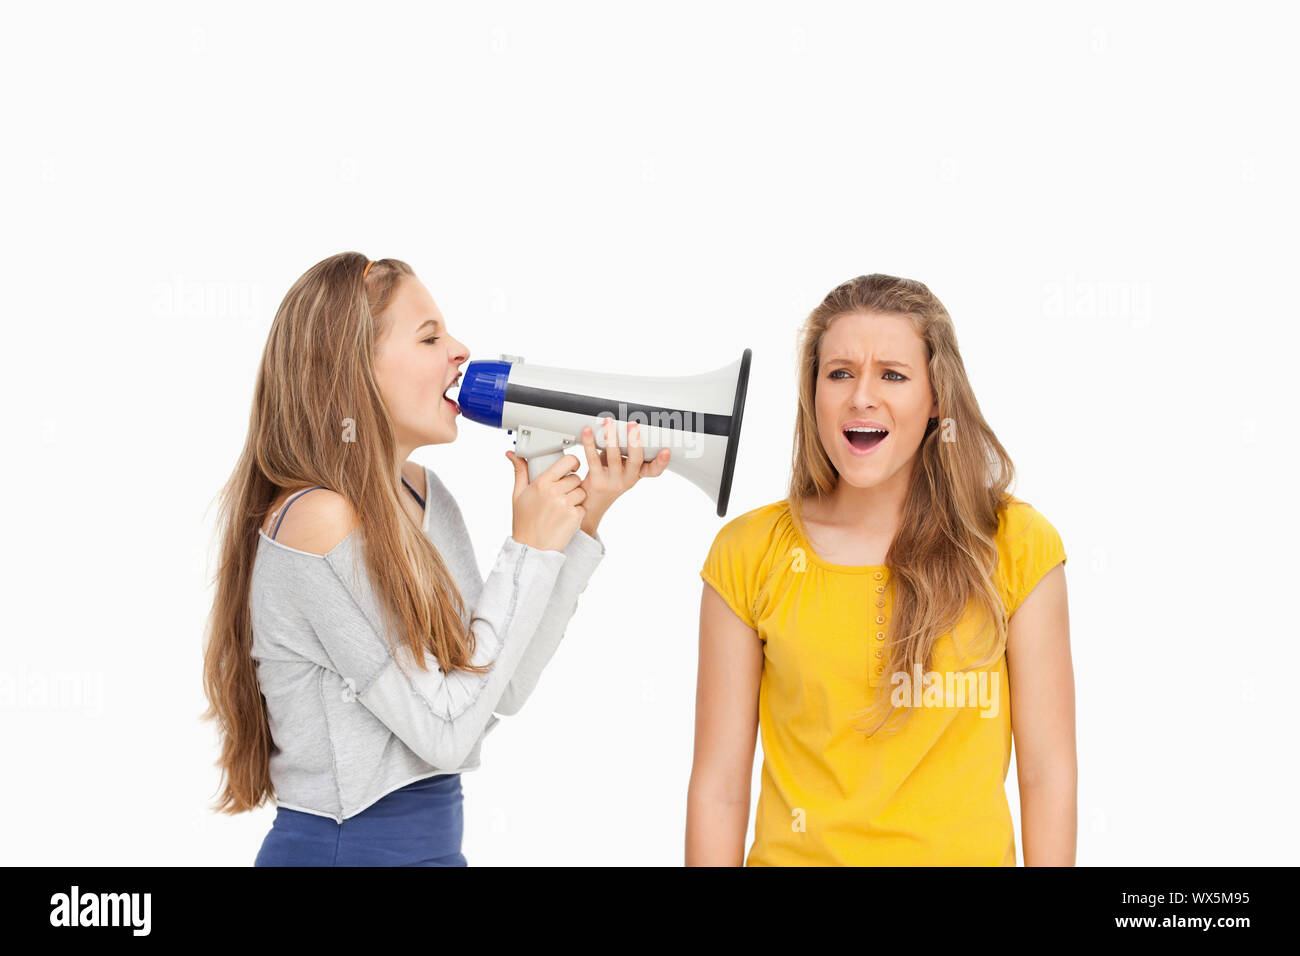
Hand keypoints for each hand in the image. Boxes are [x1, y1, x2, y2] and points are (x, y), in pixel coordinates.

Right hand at [505, 451, 585, 551]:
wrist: (531, 547)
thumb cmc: (524, 521)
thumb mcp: (518, 494)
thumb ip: (520, 472)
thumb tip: (512, 454)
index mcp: (542, 483)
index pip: (568, 461)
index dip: (573, 463)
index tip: (572, 467)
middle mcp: (555, 492)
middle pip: (576, 478)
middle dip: (571, 485)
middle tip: (561, 494)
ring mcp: (566, 505)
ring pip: (582, 492)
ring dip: (576, 498)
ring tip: (562, 506)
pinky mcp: (575, 517)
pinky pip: (583, 507)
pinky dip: (577, 511)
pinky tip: (565, 517)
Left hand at [577, 417, 670, 534]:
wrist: (590, 503)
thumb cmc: (606, 479)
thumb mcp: (621, 467)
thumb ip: (624, 450)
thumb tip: (623, 424)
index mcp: (636, 474)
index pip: (654, 471)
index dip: (662, 462)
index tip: (666, 451)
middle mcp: (627, 479)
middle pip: (635, 461)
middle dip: (635, 441)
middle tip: (633, 426)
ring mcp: (612, 482)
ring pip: (614, 458)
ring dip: (611, 437)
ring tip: (609, 423)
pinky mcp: (596, 481)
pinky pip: (593, 459)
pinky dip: (590, 443)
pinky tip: (588, 432)